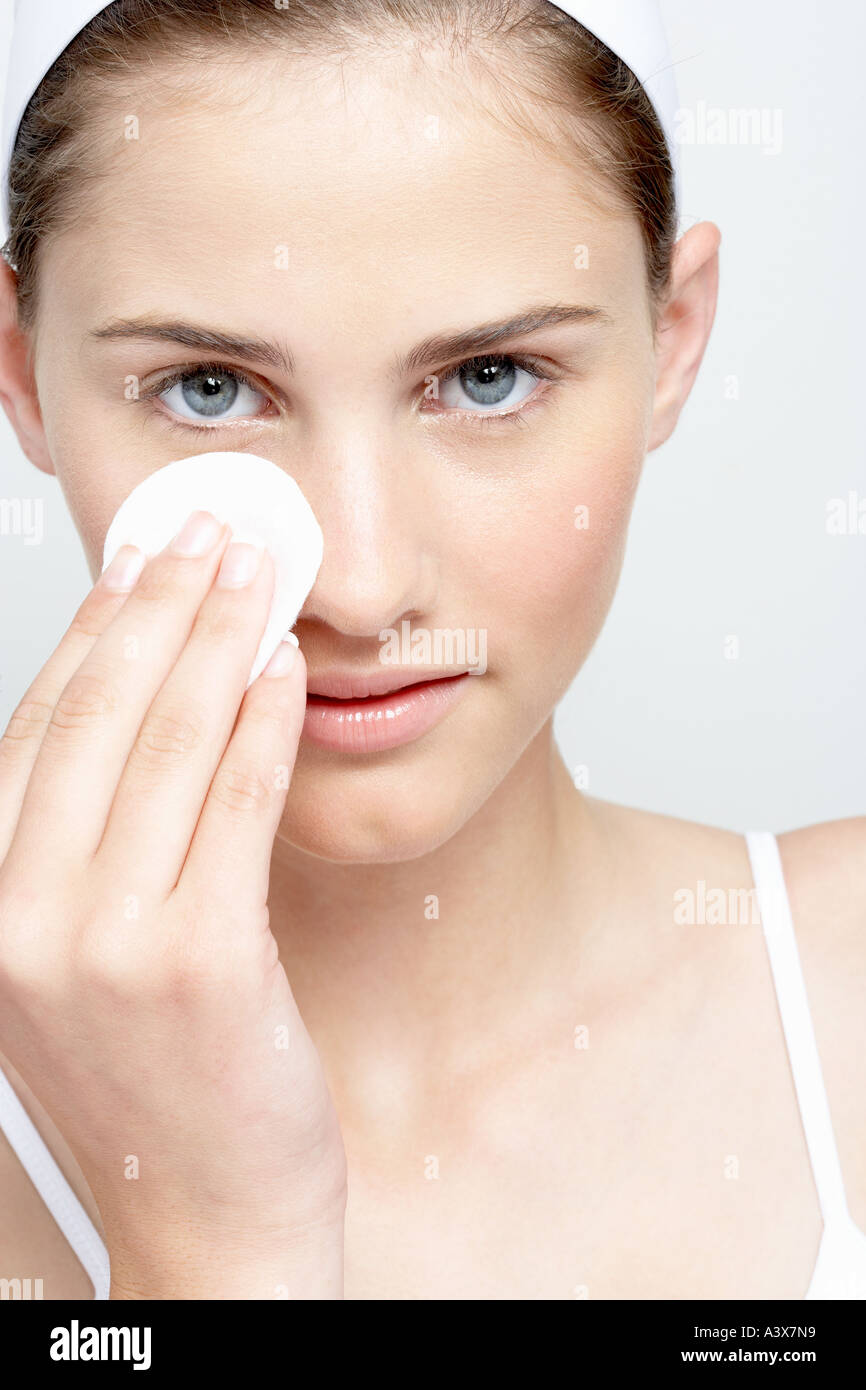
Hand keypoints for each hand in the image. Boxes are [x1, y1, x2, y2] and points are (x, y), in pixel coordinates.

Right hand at [0, 511, 345, 1297]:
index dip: (94, 632)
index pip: (39, 732)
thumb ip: (84, 853)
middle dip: (158, 606)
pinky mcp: (196, 963)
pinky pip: (233, 808)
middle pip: (95, 719)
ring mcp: (103, 943)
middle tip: (206, 530)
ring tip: (257, 570)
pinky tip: (283, 669)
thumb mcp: (80, 967)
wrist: (205, 1220)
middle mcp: (22, 918)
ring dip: (216, 638)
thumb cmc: (157, 1087)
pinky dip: (260, 725)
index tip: (138, 565)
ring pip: (164, 746)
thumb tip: (134, 718)